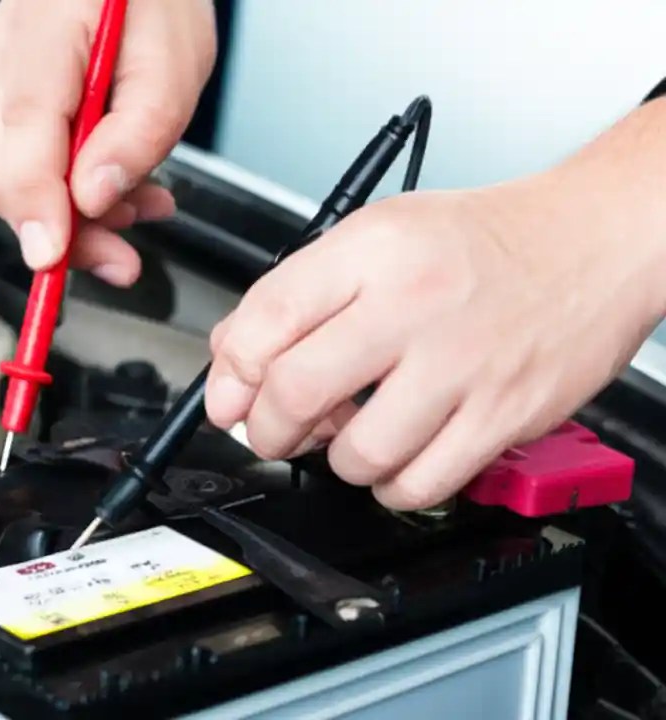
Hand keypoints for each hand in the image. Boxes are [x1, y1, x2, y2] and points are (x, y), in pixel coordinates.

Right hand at [0, 0, 216, 285]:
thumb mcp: (176, 62)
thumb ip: (139, 132)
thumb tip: (90, 200)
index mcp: (41, 32)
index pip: (22, 138)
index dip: (36, 209)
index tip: (54, 257)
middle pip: (4, 177)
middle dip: (65, 231)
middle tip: (125, 256)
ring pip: (7, 181)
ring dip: (72, 213)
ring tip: (138, 204)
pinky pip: (14, 164)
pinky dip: (61, 188)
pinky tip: (107, 181)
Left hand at [206, 181, 665, 510]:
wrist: (593, 239)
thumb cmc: (483, 240)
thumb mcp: (376, 234)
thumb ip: (299, 293)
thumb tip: (232, 358)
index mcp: (372, 250)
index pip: (265, 320)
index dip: (229, 374)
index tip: (226, 400)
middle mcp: (413, 303)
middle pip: (296, 391)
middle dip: (267, 429)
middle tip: (273, 432)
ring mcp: (462, 363)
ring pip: (357, 452)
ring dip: (337, 461)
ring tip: (351, 437)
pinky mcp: (503, 414)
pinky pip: (420, 483)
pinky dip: (392, 487)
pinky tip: (397, 458)